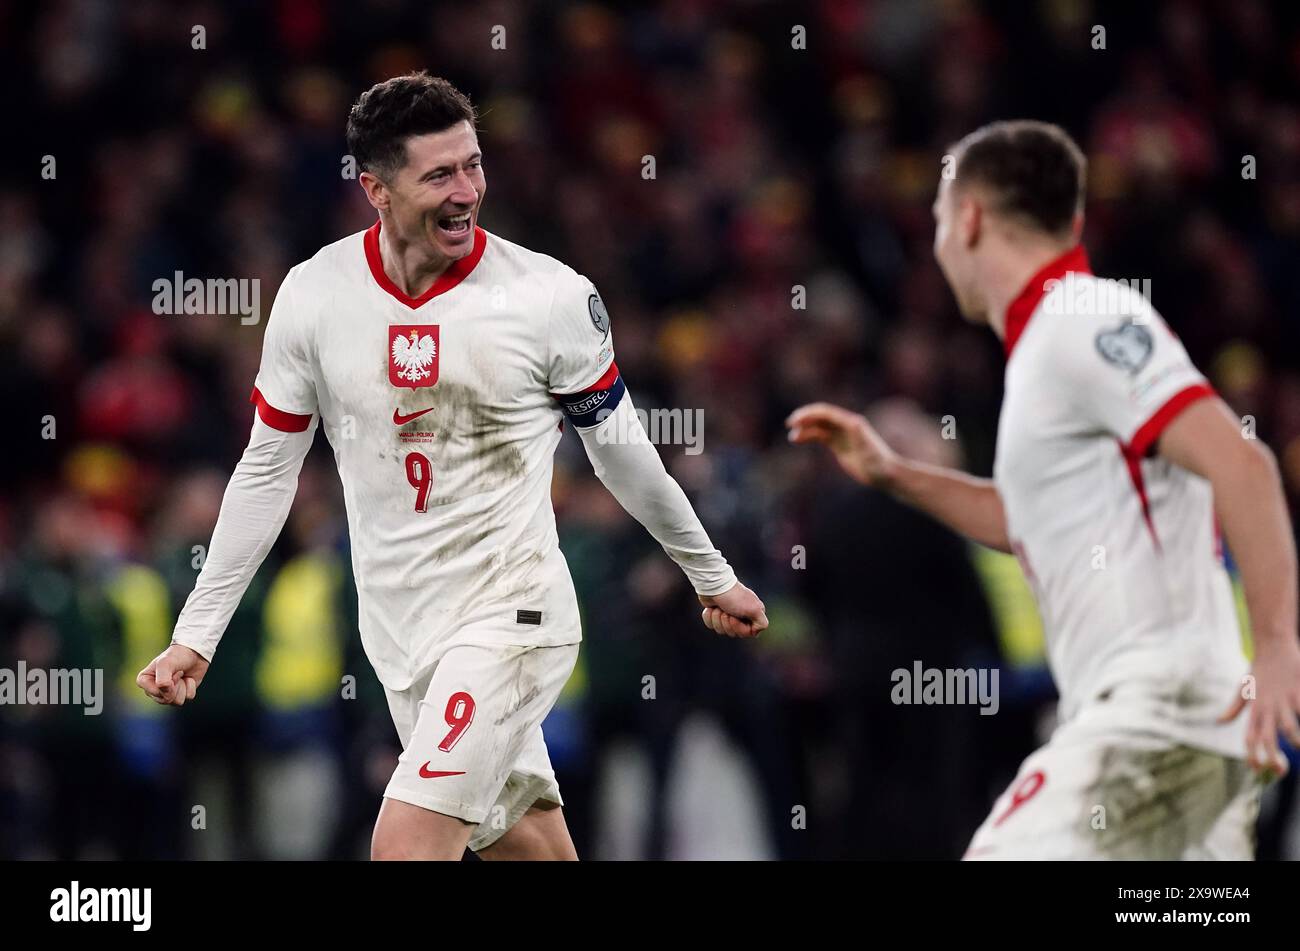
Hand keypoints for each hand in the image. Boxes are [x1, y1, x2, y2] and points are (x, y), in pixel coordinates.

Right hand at [137, 644, 209, 706]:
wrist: (194, 652)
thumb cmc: (176, 656)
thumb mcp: (165, 663)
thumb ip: (162, 680)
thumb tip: (165, 694)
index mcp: (144, 681)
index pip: (155, 693)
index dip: (166, 683)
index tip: (169, 670)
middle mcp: (153, 689)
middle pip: (166, 700)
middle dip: (175, 686)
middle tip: (177, 673)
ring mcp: (167, 693)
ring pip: (177, 702)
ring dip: (183, 687)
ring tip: (182, 675)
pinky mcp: (180, 694)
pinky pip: (188, 698)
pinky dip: (191, 687)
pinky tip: (188, 678)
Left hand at [699, 581, 767, 637]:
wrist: (715, 585)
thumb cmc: (735, 597)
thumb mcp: (755, 609)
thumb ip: (762, 623)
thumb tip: (755, 632)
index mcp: (753, 615)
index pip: (747, 633)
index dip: (739, 628)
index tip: (736, 617)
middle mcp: (741, 616)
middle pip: (733, 633)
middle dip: (727, 622)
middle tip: (727, 610)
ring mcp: (727, 615)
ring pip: (721, 630)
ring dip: (718, 619)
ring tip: (719, 607)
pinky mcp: (715, 614)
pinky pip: (711, 625)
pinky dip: (709, 617)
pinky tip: (712, 608)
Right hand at [786, 402, 898, 488]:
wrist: (884, 473)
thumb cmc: (878, 462)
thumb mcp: (869, 449)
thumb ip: (861, 436)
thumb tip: (853, 423)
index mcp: (851, 422)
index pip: (826, 412)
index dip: (810, 414)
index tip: (796, 420)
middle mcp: (845, 425)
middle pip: (820, 416)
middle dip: (805, 418)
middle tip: (790, 424)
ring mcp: (841, 434)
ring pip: (818, 426)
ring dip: (805, 429)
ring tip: (793, 437)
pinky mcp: (838, 445)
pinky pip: (820, 436)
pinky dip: (808, 436)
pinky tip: (798, 439)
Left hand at [1219, 644, 1299, 776]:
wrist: (1272, 646)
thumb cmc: (1259, 670)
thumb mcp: (1244, 689)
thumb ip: (1234, 709)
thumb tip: (1219, 722)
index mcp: (1255, 709)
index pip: (1249, 737)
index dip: (1251, 755)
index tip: (1256, 769)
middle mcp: (1268, 708)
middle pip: (1267, 738)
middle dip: (1272, 757)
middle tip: (1280, 772)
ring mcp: (1284, 700)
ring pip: (1288, 727)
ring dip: (1295, 742)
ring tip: (1299, 748)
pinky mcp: (1298, 691)